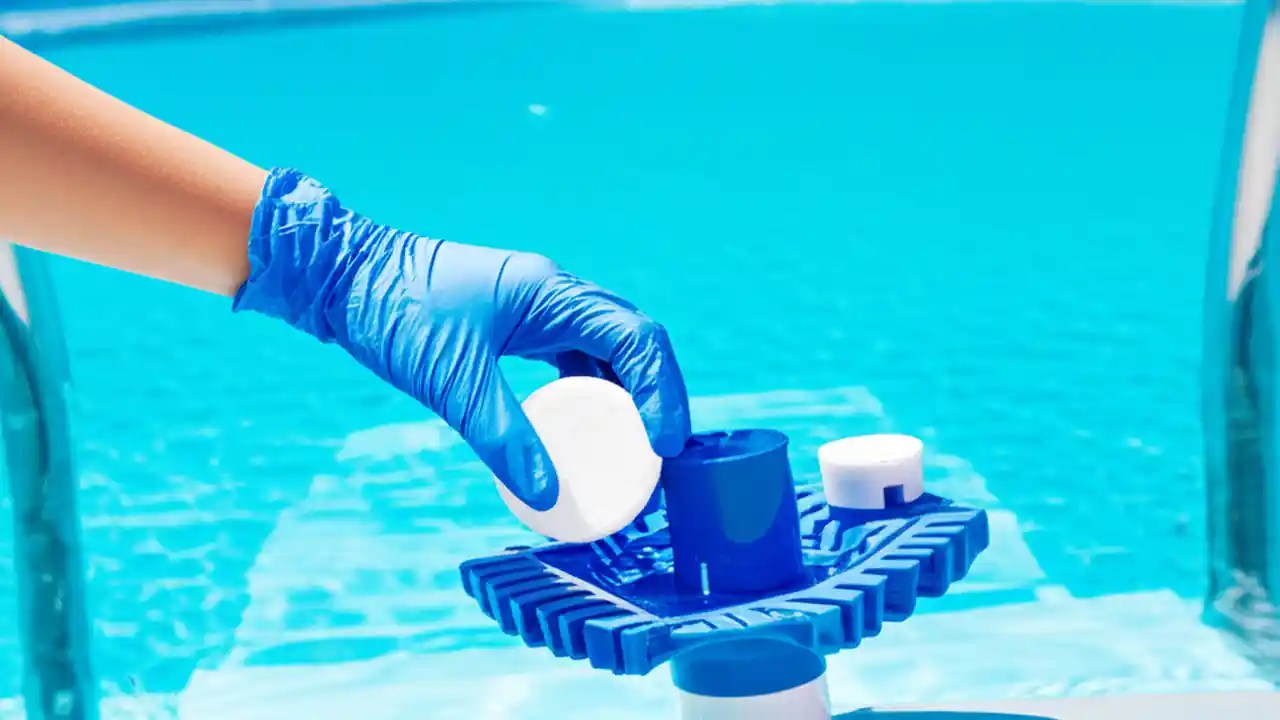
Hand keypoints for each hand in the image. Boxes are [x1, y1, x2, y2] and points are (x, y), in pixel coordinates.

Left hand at [234, 169, 691, 509]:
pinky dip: (588, 392)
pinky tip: (582, 429)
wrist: (340, 274)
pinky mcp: (515, 323)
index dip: (662, 392)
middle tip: (661, 455)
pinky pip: (571, 356)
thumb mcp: (450, 380)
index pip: (636, 338)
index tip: (664, 446)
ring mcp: (536, 305)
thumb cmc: (393, 311)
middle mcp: (554, 293)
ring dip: (626, 395)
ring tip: (632, 448)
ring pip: (606, 348)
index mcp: (550, 293)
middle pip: (633, 341)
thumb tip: (546, 494)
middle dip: (656, 396)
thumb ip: (502, 436)